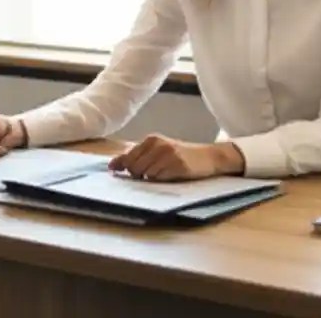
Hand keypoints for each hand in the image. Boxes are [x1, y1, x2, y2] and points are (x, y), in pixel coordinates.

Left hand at [107, 134, 243, 181]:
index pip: (127, 156)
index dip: (120, 166)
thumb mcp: (159, 151)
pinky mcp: (177, 165)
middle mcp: (158, 145)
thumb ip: (138, 156)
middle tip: (149, 175)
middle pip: (134, 167)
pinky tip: (170, 175)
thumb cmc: (180, 155)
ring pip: (145, 174)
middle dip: (137, 175)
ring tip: (163, 173)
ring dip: (150, 178)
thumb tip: (112, 165)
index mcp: (151, 140)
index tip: (114, 172)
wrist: (208, 157)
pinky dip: (161, 180)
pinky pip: (159, 178)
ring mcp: (168, 154)